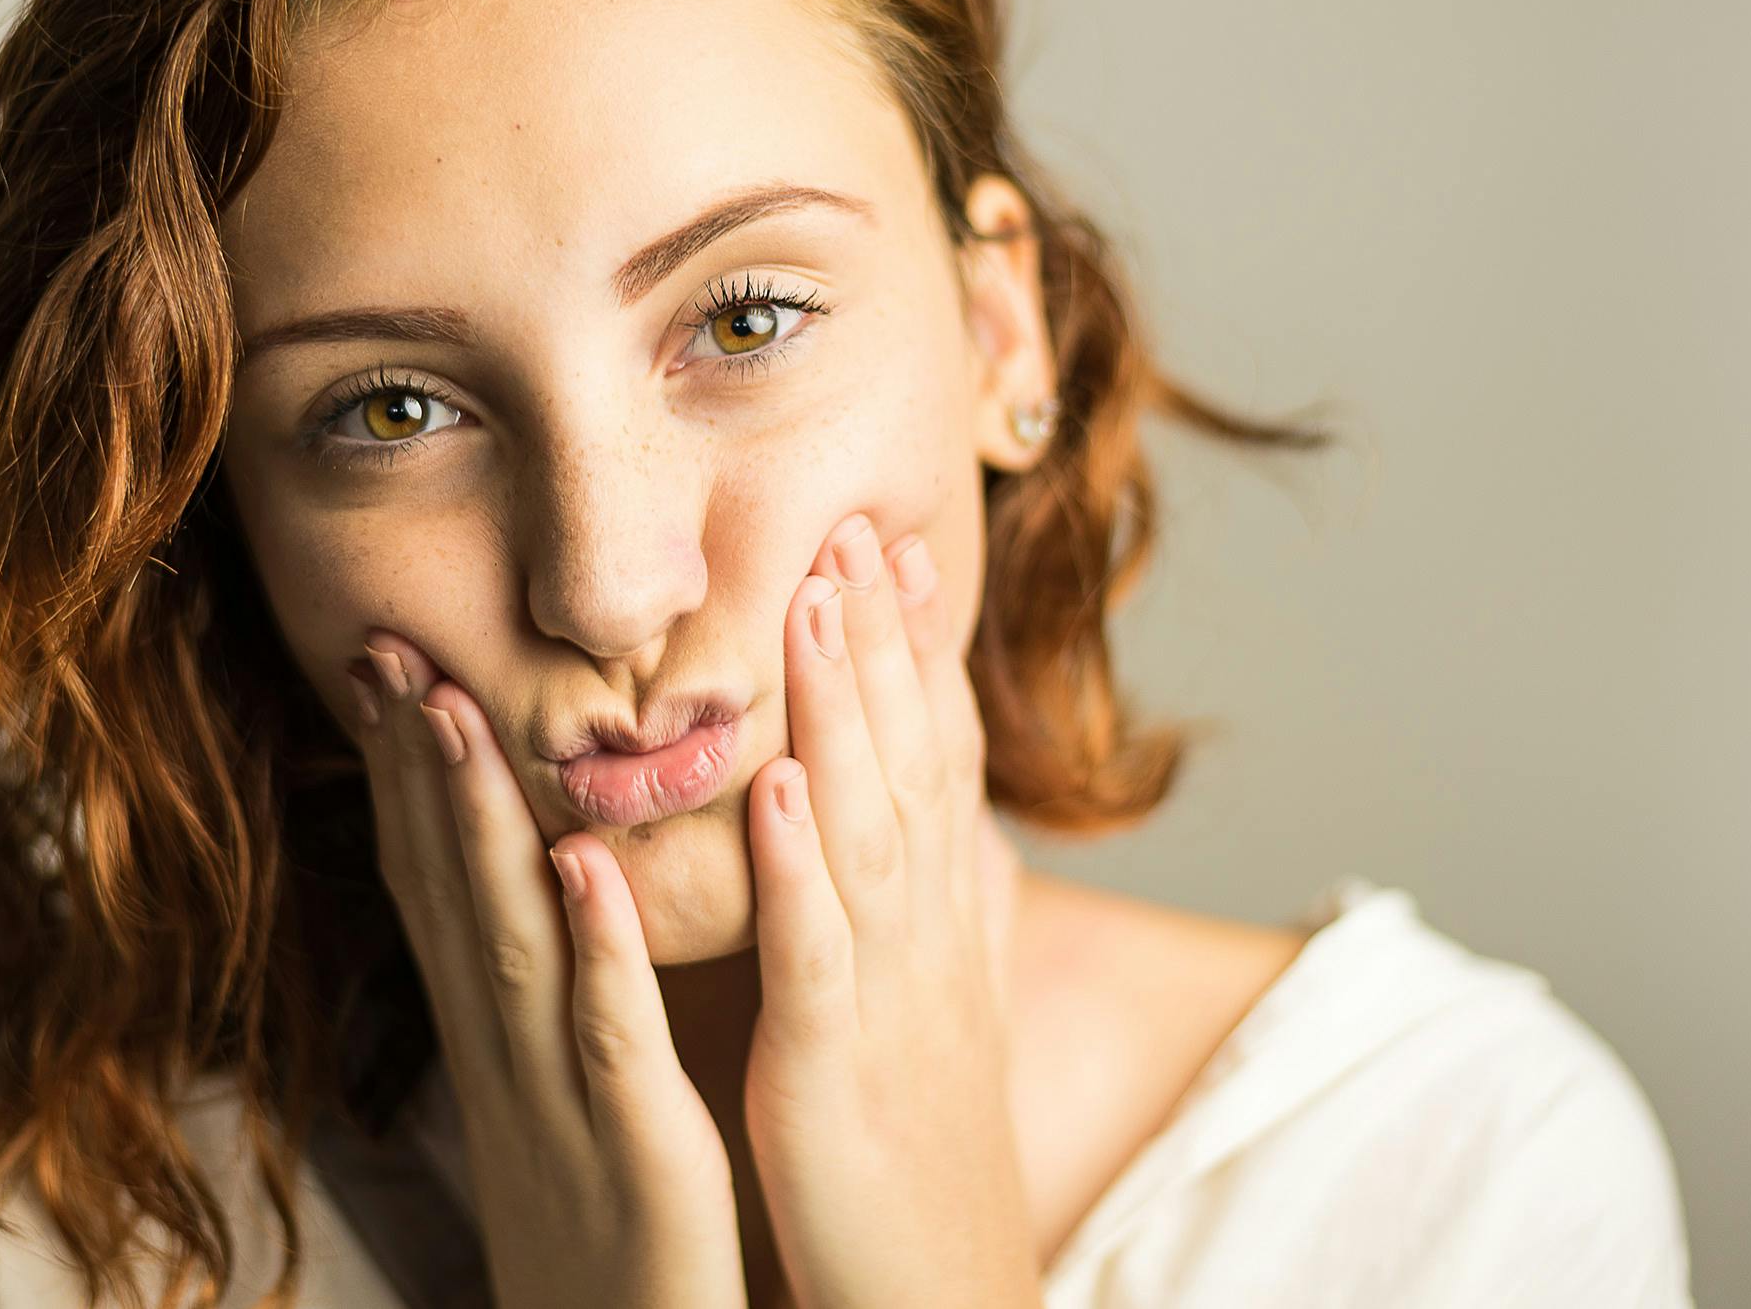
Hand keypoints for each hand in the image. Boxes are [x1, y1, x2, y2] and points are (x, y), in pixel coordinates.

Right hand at [346, 634, 749, 1308]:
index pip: (436, 888)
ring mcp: (563, 1104)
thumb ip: (557, 1000)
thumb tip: (551, 888)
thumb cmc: (620, 1238)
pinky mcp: (639, 1153)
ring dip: (478, 825)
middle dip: (417, 768)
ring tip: (456, 710)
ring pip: (512, 942)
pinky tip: (581, 862)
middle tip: (385, 647)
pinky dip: (595, 946)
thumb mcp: (564, 1106)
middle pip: (450, 894)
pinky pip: (610, 1037)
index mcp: (502, 1046)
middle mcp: (510, 1062)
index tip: (380, 665)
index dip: (405, 777)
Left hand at [738, 513, 1042, 1308]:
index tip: (897, 543)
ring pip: (869, 830)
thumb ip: (953, 916)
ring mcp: (889, 1003)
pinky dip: (802, 865)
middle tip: (861, 520)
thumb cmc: (928, 1164)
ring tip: (818, 601)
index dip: (920, 653)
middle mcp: (927, 946)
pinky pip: (818, 956)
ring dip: (845, 711)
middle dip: (885, 640)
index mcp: (938, 930)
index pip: (937, 764)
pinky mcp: (835, 1072)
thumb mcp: (942, 1020)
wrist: (943, 1303)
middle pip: (911, 767)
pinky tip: (779, 783)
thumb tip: (971, 830)